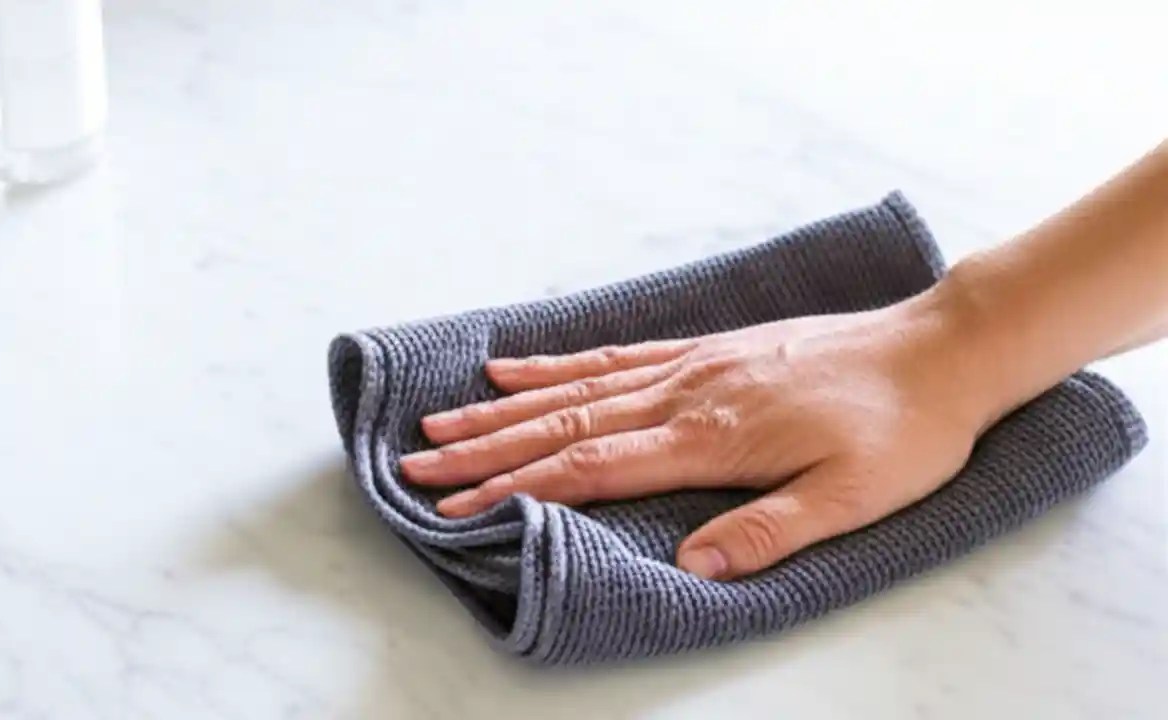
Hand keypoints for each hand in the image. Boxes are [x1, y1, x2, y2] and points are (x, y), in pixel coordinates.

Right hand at [401, 294, 994, 580]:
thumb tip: (689, 568)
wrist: (940, 351)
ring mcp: (690, 365)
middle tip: (417, 468)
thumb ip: (768, 531)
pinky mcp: (704, 349)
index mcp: (712, 437)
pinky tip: (516, 367)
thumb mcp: (852, 497)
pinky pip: (615, 354)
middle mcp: (685, 393)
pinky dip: (557, 363)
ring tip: (441, 422)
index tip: (458, 509)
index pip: (592, 468)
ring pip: (575, 389)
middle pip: (563, 426)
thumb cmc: (903, 431)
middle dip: (484, 452)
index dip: (519, 491)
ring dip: (502, 410)